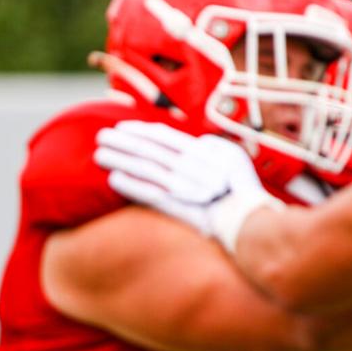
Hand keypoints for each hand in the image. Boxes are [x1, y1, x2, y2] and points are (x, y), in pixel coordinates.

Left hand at [95, 120, 281, 250]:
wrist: (254, 223)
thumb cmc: (243, 191)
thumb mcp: (232, 160)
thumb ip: (210, 149)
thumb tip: (194, 143)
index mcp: (205, 152)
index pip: (166, 138)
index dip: (142, 131)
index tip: (122, 127)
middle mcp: (194, 165)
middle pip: (152, 149)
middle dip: (124, 141)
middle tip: (100, 136)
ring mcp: (186, 186)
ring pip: (147, 168)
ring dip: (121, 159)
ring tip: (98, 155)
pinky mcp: (181, 207)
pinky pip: (151, 194)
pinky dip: (133, 185)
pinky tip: (113, 178)